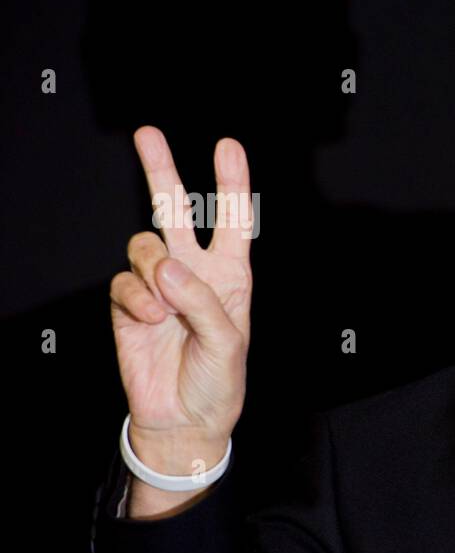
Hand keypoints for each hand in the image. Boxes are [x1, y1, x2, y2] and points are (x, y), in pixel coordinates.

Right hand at [109, 127, 253, 513]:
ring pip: (144, 245)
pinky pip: (124, 281)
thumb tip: (167, 269)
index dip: (231, 183)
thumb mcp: (229, 344)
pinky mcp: (128, 304)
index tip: (227, 145)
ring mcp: (158, 286)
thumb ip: (204, 302)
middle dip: (162, 171)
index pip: (233, 221)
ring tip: (166, 306)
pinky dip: (137, 299)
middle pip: (175, 211)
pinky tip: (150, 320)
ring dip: (154, 270)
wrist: (183, 418)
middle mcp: (194, 274)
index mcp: (231, 277)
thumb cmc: (218, 383)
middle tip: (147, 134)